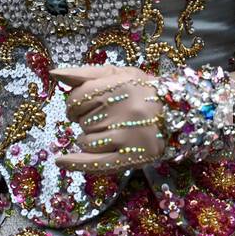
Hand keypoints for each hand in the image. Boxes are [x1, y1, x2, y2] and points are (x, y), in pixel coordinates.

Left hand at [49, 65, 164, 173]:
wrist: (180, 115)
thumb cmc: (145, 92)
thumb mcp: (120, 74)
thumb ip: (86, 73)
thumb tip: (54, 73)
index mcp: (120, 85)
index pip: (78, 97)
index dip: (73, 104)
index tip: (78, 107)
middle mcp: (125, 109)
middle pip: (81, 120)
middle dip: (85, 120)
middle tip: (103, 119)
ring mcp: (128, 135)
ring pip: (86, 141)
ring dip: (89, 139)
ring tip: (109, 133)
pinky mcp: (132, 157)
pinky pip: (95, 162)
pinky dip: (76, 162)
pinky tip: (62, 160)